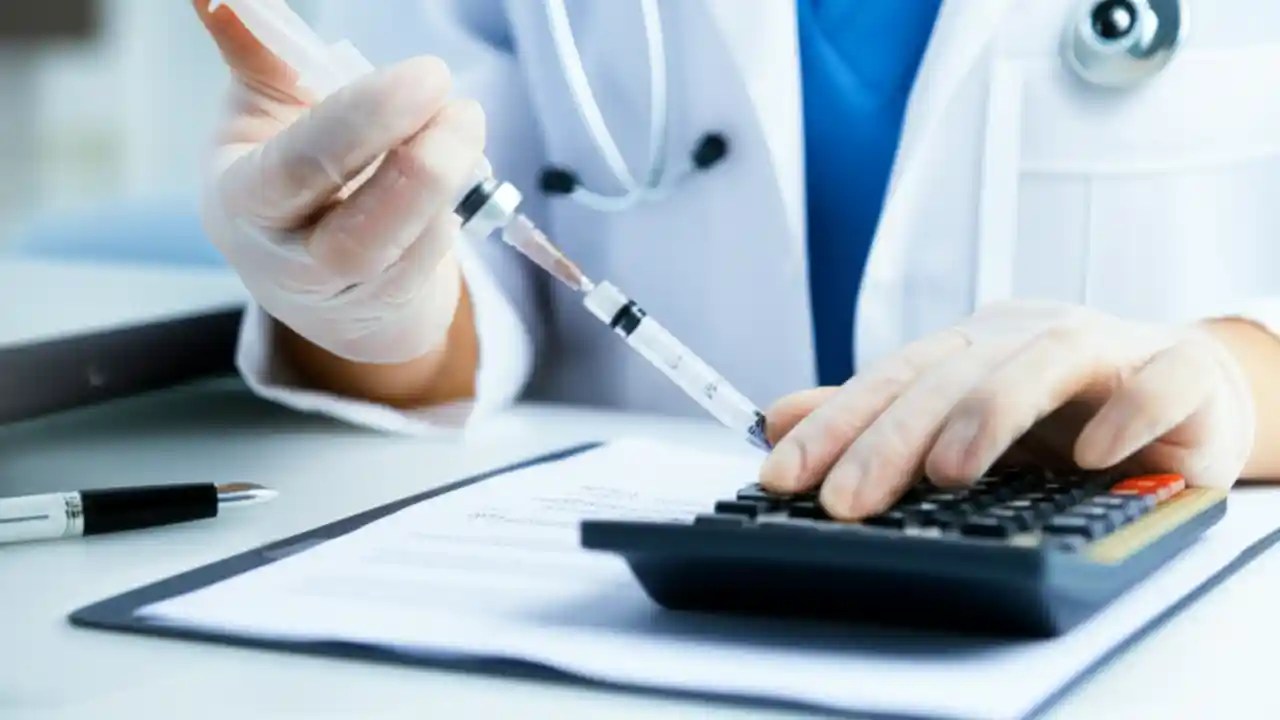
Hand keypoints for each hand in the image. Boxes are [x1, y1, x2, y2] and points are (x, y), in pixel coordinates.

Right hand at [194, 2, 484, 363]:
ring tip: (465, 124)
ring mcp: (343, 292)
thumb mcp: (265, 119)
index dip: (363, 121)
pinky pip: (429, 261)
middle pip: (355, 234)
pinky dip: (454, 209)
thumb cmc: (294, 183)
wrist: (322, 281)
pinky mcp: (390, 308)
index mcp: (242, 197)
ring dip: (447, 185)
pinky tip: (461, 168)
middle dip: (420, 169)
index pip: (298, 167)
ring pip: (401, 252)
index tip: (425, 75)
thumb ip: (258, 55)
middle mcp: (286, 259)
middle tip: (460, 106)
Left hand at [760, 301, 1255, 519]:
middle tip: (843, 498)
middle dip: (889, 438)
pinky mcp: (1180, 372)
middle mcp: (1026, 338)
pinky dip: (1126, 415)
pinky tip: (1095, 455)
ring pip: (1041, 363)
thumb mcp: (962, 417)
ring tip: (947, 474)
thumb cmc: (1065, 406)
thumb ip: (875, 420)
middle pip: (950, 375)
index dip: (833, 426)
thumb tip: (777, 420)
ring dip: (990, 416)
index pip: (890, 379)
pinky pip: (1155, 384)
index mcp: (970, 347)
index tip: (781, 476)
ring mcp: (1105, 349)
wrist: (1190, 388)